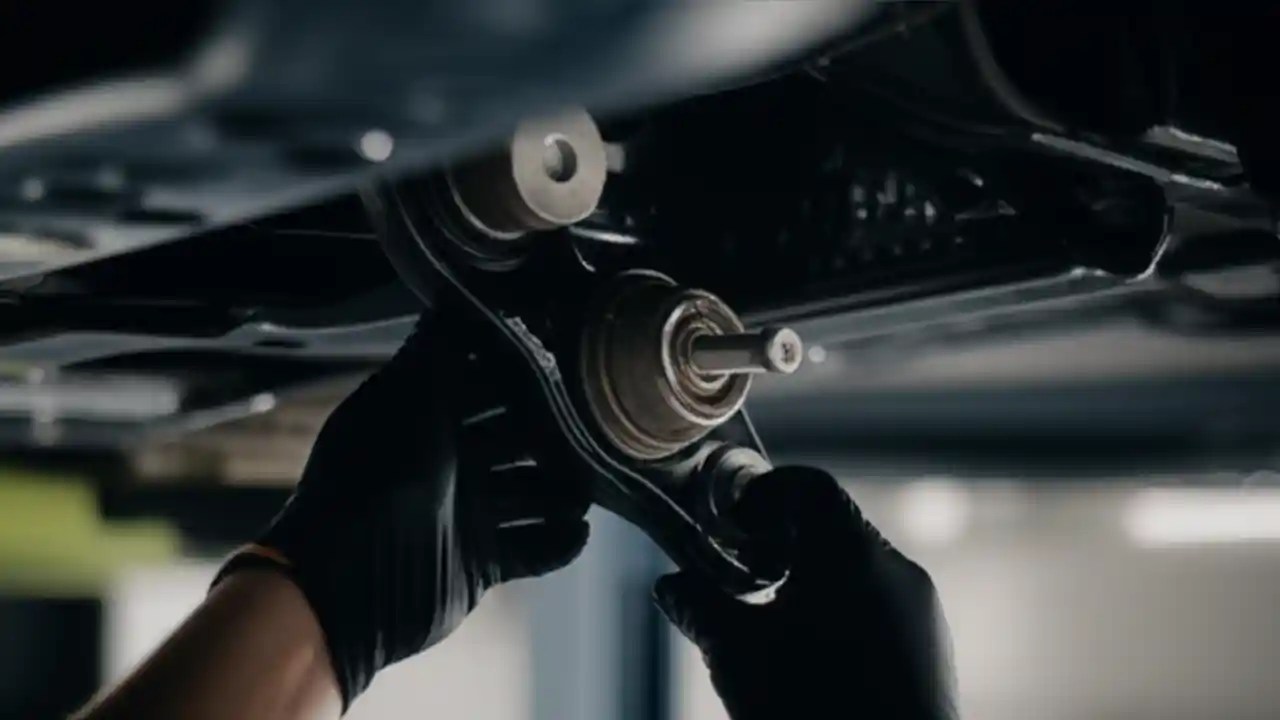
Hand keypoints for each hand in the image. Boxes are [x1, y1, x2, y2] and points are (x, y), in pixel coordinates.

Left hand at [216, 317, 589, 708]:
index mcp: (427, 420)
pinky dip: (557, 541)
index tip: (567, 363)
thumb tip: (455, 295)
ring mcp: (468, 514)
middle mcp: (451, 463)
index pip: (486, 387)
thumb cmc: (369, 483)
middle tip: (593, 430)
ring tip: (589, 489)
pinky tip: (578, 531)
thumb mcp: (404, 401)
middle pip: (520, 440)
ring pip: (534, 493)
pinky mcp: (481, 562)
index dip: (522, 375)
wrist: (343, 586)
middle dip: (555, 436)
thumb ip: (436, 351)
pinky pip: (533, 548)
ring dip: (565, 491)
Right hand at [654, 467, 956, 719]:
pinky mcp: (930, 648)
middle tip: (742, 571)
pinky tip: (812, 654)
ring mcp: (920, 609)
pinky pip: (880, 602)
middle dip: (781, 539)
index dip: (763, 492)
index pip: (809, 485)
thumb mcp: (737, 654)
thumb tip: (672, 586)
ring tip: (773, 618)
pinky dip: (841, 607)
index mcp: (849, 550)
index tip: (731, 525)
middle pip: (833, 523)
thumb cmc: (813, 707)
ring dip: (812, 576)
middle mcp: (894, 567)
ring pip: (857, 565)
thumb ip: (699, 607)